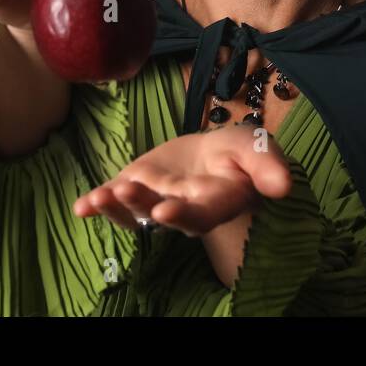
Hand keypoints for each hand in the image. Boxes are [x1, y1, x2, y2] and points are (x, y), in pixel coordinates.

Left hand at [72, 125, 292, 236]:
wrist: (215, 154)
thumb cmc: (242, 154)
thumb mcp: (258, 149)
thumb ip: (268, 167)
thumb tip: (284, 185)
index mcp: (216, 202)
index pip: (200, 215)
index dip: (182, 216)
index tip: (165, 211)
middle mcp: (184, 210)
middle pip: (162, 214)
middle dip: (142, 206)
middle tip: (126, 192)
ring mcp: (157, 203)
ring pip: (135, 213)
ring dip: (116, 208)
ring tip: (99, 197)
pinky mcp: (136, 190)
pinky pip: (115, 202)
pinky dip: (96, 206)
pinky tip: (80, 207)